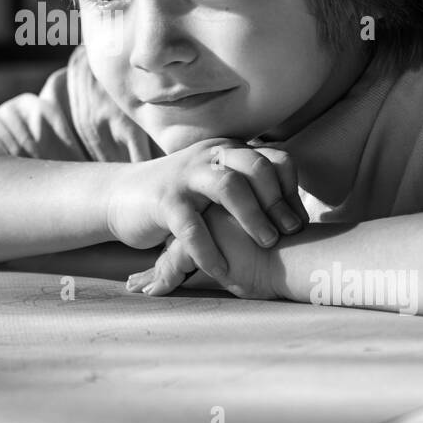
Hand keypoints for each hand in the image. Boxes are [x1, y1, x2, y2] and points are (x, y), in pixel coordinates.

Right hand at [107, 138, 305, 280]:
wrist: (122, 196)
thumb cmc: (180, 198)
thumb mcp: (216, 185)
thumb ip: (248, 189)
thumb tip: (295, 215)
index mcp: (228, 151)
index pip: (275, 159)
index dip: (292, 191)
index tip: (299, 222)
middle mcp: (210, 156)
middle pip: (257, 167)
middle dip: (278, 202)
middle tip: (289, 233)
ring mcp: (185, 176)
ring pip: (228, 186)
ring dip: (254, 217)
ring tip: (267, 244)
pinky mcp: (163, 201)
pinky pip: (192, 226)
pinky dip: (210, 251)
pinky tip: (223, 272)